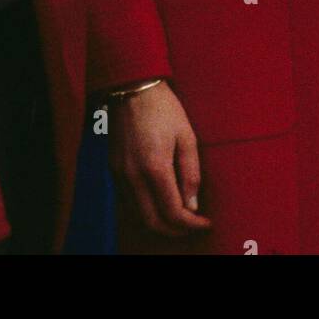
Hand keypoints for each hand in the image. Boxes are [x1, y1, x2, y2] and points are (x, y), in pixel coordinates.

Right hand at [108, 81, 211, 236]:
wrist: (132, 87)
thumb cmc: (163, 108)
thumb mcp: (187, 136)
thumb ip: (191, 173)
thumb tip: (192, 205)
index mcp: (154, 166)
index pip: (173, 212)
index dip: (192, 224)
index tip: (206, 222)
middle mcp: (132, 175)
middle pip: (153, 222)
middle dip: (175, 231)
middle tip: (193, 226)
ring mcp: (119, 173)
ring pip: (138, 215)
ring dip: (159, 223)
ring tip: (179, 217)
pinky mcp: (113, 169)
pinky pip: (128, 202)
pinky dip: (145, 210)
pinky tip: (159, 202)